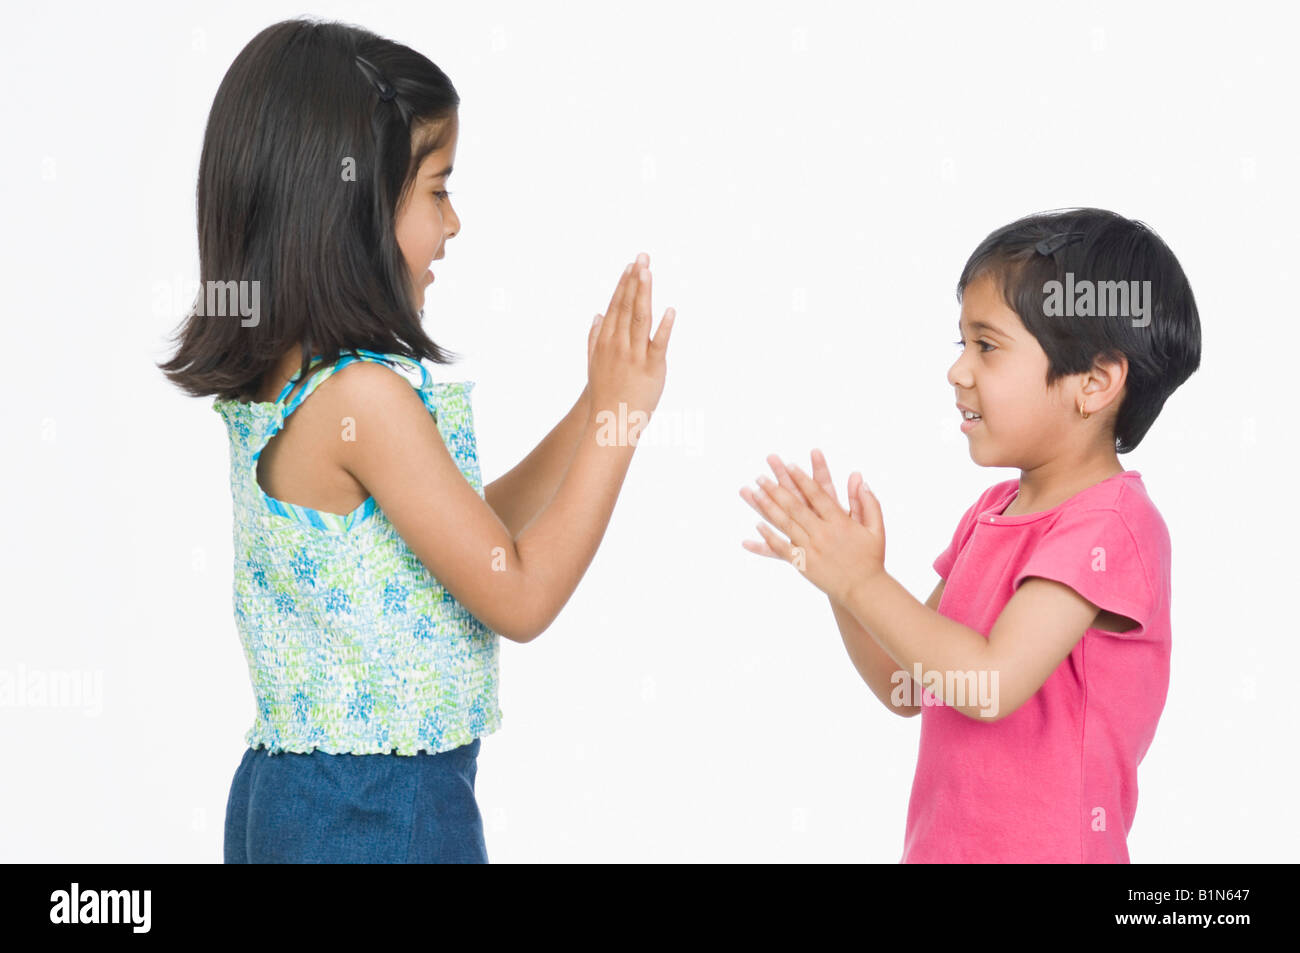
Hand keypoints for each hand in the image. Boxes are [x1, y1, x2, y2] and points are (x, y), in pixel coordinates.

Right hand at [586, 252, 675, 425]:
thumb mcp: (593, 362)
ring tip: (648, 272)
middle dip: (635, 280)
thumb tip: (597, 314)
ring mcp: (634, 355)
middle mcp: (619, 344)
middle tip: (642, 257)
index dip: (623, 284)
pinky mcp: (651, 368)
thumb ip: (594, 337)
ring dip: (644, 294)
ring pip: (640, 319)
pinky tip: (670, 310)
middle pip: (627, 306)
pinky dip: (664, 327)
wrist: (610, 421)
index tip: (631, 264)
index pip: (616, 306)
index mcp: (606, 340)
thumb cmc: (604, 392)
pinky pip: (659, 344)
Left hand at [739, 449, 885, 604]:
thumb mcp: (876, 528)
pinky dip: (769, 537)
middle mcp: (823, 533)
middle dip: (777, 489)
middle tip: (761, 476)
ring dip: (768, 507)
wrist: (863, 589)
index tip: (789, 465)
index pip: (817, 494)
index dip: (802, 478)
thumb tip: (860, 480)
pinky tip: (757, 525)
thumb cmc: (871, 558)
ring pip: (786, 524)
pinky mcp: (804, 564)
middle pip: (795, 506)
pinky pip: (782, 548)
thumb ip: (869, 503)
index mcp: (840, 522)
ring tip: (754, 493)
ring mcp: (812, 549)